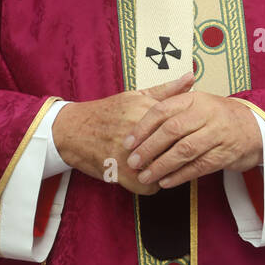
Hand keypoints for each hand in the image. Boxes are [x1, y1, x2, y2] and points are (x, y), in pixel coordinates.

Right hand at [52, 72, 195, 195]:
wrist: (73, 130)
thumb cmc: (107, 112)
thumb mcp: (135, 96)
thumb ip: (166, 90)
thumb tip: (191, 77)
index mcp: (145, 110)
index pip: (180, 127)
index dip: (187, 136)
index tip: (189, 139)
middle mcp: (138, 131)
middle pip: (174, 150)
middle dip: (179, 155)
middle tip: (179, 156)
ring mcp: (130, 154)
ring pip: (164, 171)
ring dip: (165, 172)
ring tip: (161, 166)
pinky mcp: (121, 173)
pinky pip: (149, 187)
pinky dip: (149, 185)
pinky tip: (146, 175)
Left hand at [125, 91, 262, 188]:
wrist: (253, 129)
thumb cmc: (216, 116)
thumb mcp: (196, 102)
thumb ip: (171, 102)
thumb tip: (139, 101)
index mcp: (194, 99)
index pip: (162, 110)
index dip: (142, 127)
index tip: (127, 142)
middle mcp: (206, 114)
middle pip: (172, 131)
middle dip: (149, 148)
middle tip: (133, 162)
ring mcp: (217, 134)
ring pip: (185, 150)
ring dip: (162, 165)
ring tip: (145, 176)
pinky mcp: (225, 154)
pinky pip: (199, 166)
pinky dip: (180, 176)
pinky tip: (165, 182)